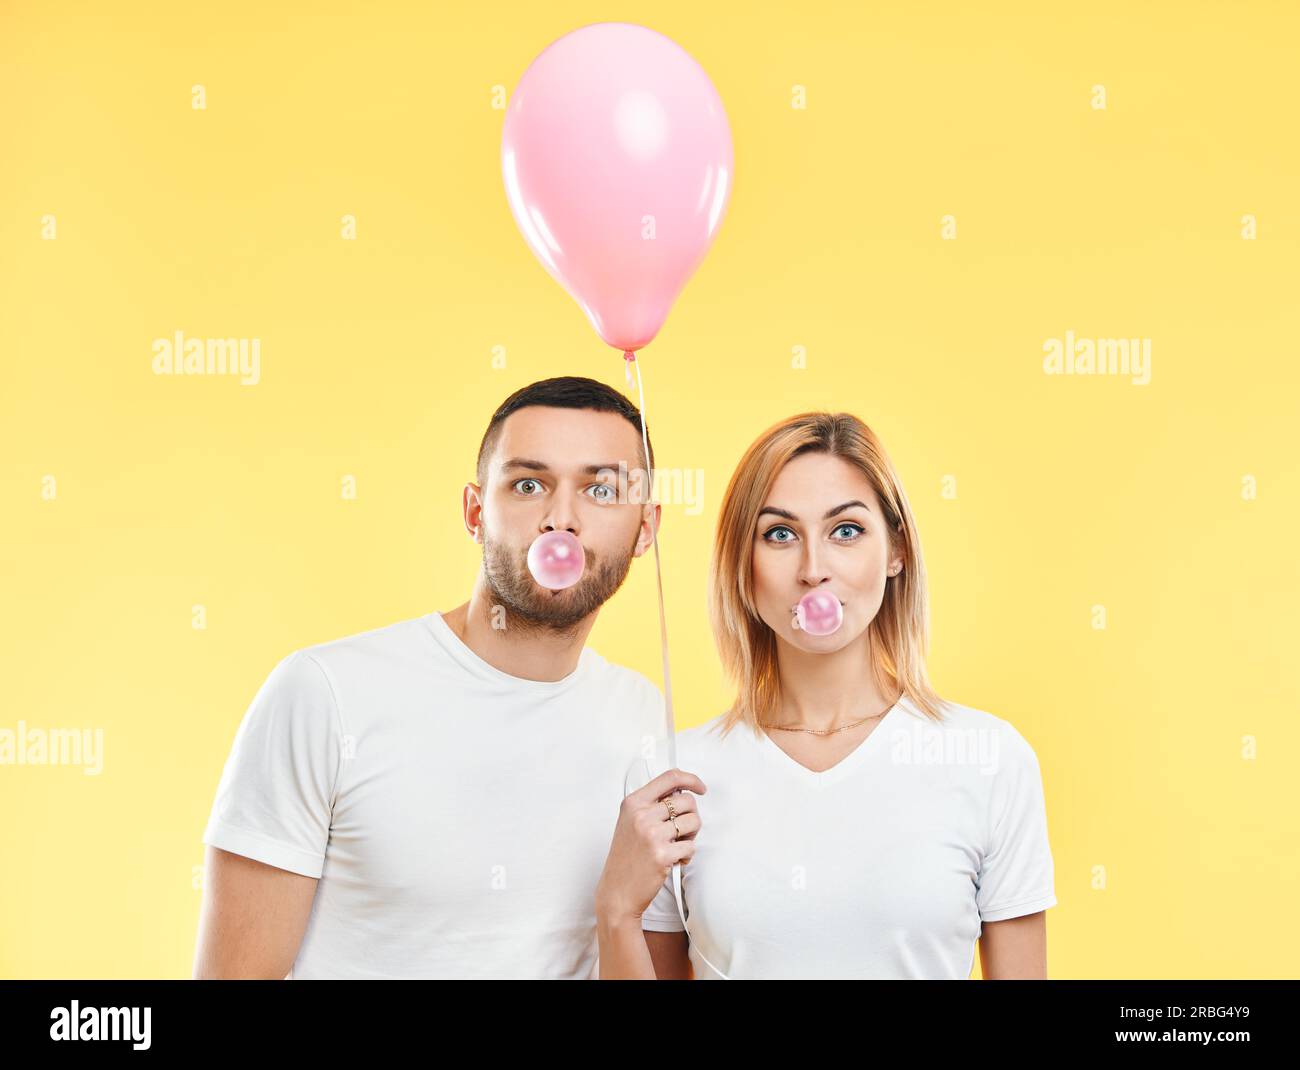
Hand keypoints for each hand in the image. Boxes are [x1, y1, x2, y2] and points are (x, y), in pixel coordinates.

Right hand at [595, 768, 706, 927]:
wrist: (617, 891)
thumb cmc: (625, 858)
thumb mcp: (630, 822)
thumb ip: (651, 804)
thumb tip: (680, 791)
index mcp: (633, 803)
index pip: (669, 778)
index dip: (691, 779)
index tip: (700, 787)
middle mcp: (641, 815)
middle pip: (687, 800)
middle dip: (691, 815)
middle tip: (683, 830)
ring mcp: (652, 834)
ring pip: (693, 821)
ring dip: (691, 835)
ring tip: (677, 846)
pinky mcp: (662, 854)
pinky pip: (691, 846)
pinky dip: (687, 855)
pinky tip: (674, 860)